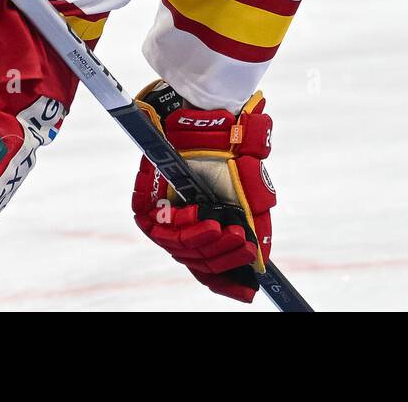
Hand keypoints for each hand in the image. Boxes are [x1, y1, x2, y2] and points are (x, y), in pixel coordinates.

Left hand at [131, 82, 275, 302]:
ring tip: (232, 231)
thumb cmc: (232, 147)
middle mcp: (184, 224)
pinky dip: (185, 228)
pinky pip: (162, 232)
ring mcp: (164, 217)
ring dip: (210, 243)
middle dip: (225, 257)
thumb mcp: (252, 191)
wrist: (210, 115)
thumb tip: (262, 264)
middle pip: (200, 262)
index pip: (212, 266)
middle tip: (243, 243)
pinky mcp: (145, 206)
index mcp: (206, 224)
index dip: (229, 281)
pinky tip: (202, 215)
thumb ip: (256, 226)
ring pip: (183, 250)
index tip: (247, 292)